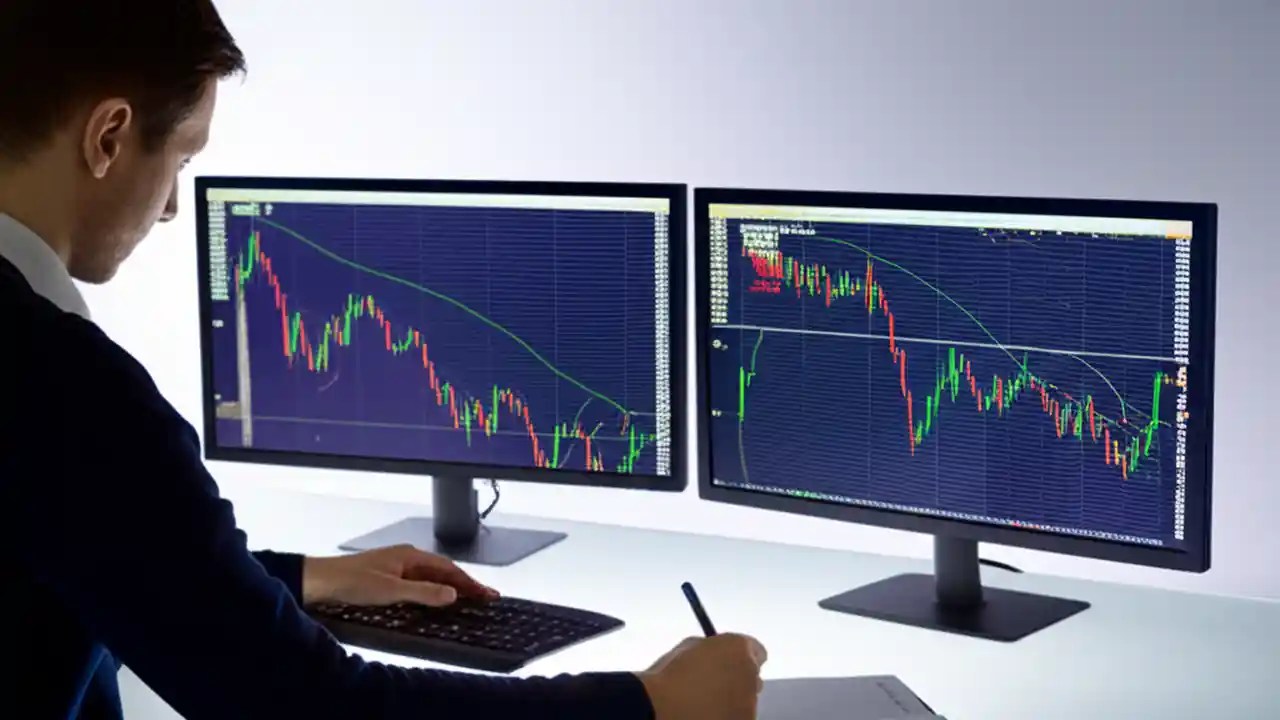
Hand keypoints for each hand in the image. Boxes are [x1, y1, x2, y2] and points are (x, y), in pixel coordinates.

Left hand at [302, 544, 499, 606]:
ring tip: (466, 600)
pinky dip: (433, 590)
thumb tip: (452, 594)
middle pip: (443, 570)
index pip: (449, 568)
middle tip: (484, 598)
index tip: (487, 593)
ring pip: (431, 576)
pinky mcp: (387, 576)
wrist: (319, 581)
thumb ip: (423, 592)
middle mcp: (406, 557)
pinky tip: (434, 600)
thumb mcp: (391, 590)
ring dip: (450, 587)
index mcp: (410, 556)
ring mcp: (396, 566)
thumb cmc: (350, 582)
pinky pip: (419, 582)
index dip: (470, 582)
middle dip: (464, 584)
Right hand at [637, 634, 766, 719]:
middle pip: (752, 677)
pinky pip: (736, 717)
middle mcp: (750, 677)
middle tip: (712, 686)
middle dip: (736, 680)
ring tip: (702, 705)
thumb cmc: (667, 678)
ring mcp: (749, 706)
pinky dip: (725, 716)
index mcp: (739, 649)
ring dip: (730, 702)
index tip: (727, 662)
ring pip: (745, 702)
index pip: (756, 650)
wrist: (659, 709)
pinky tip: (702, 714)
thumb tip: (710, 655)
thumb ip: (709, 649)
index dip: (739, 657)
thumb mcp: (687, 647)